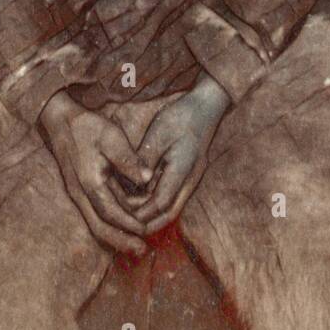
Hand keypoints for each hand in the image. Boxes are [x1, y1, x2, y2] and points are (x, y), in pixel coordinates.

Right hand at [40, 91, 152, 254]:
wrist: (60, 119)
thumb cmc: (87, 126)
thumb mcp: (112, 137)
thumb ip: (129, 160)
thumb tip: (148, 180)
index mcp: (90, 183)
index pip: (112, 213)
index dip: (130, 225)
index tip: (147, 232)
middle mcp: (81, 194)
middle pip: (100, 228)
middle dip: (121, 241)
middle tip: (142, 251)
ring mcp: (79, 194)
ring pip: (97, 223)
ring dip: (116, 235)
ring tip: (137, 244)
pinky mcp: (80, 189)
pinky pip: (96, 213)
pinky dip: (111, 222)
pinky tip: (125, 223)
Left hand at [128, 76, 229, 233]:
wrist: (207, 105)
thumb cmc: (182, 117)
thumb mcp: (158, 134)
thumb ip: (146, 159)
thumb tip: (133, 184)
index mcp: (183, 171)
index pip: (160, 204)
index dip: (141, 213)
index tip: (122, 213)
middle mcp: (189, 180)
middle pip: (168, 213)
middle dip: (147, 222)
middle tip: (125, 223)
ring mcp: (191, 178)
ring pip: (171, 207)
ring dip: (152, 214)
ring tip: (130, 213)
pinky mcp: (188, 174)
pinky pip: (172, 196)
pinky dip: (156, 202)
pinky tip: (141, 198)